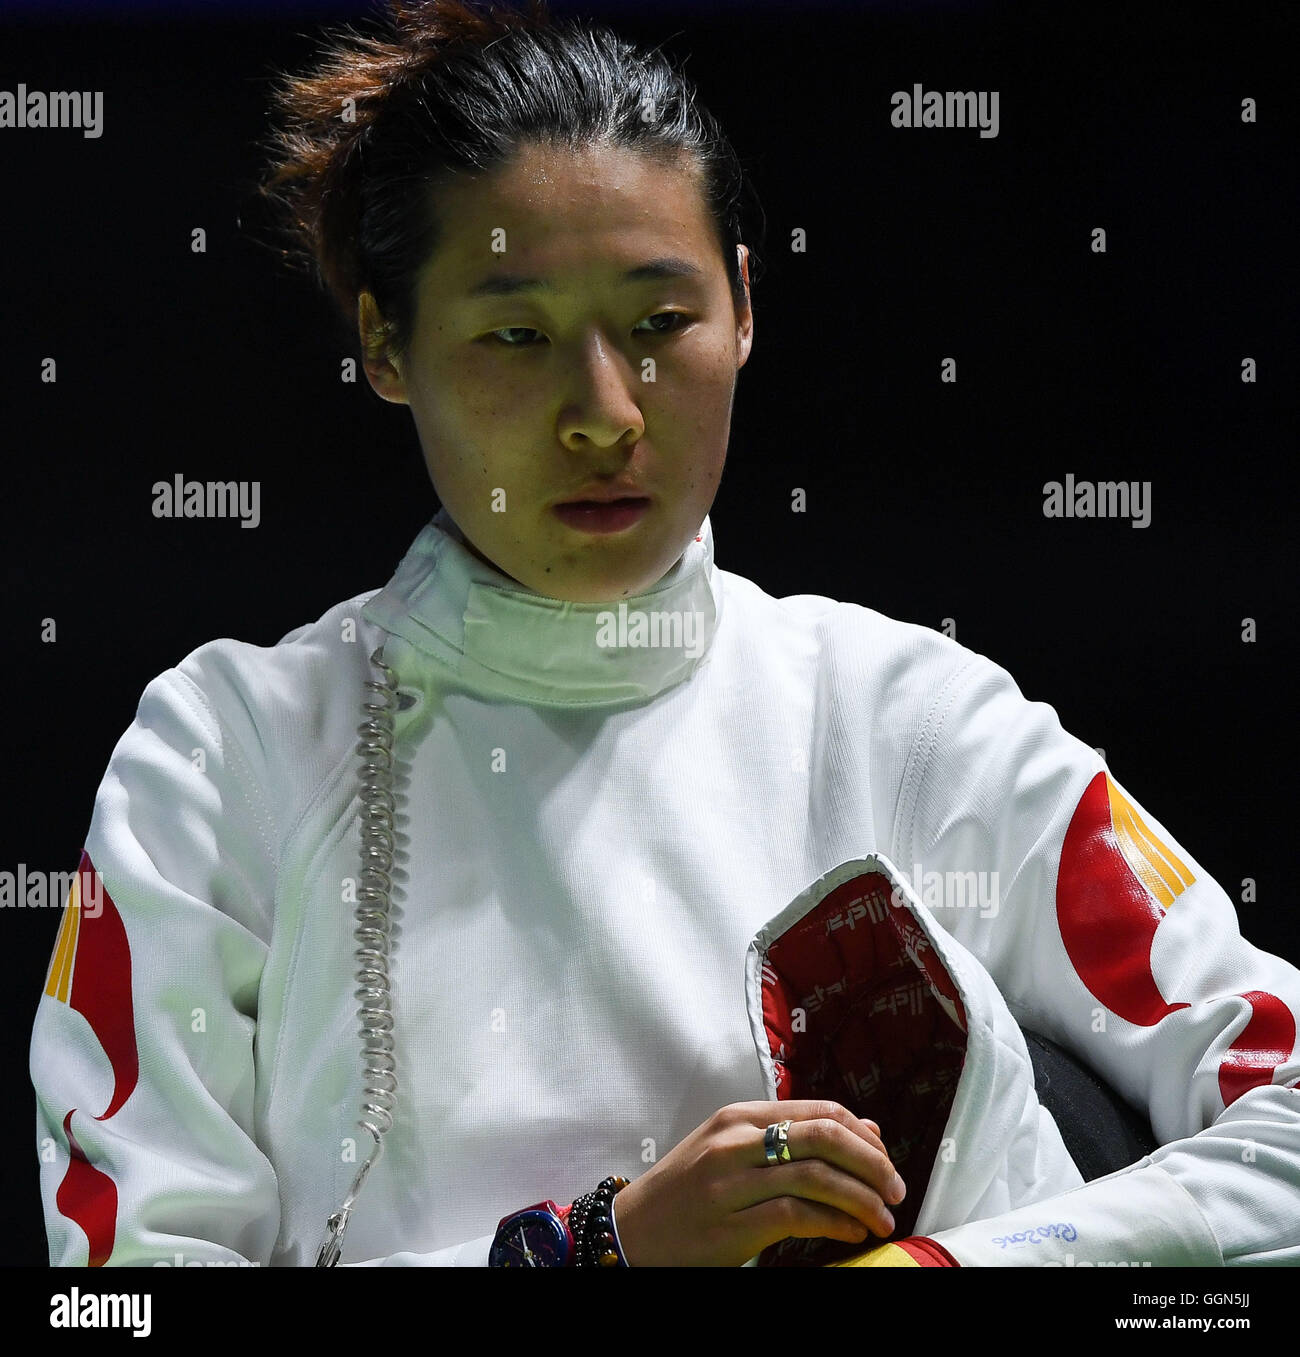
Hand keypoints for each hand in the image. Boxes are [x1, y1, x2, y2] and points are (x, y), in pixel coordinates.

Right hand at [611, 1100, 905, 1266]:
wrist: (632, 1230)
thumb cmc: (687, 1190)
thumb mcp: (732, 1150)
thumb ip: (791, 1136)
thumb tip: (864, 1128)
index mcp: (740, 1116)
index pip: (819, 1111)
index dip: (863, 1135)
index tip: (886, 1160)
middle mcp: (736, 1141)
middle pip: (824, 1136)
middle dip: (872, 1163)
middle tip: (897, 1188)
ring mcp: (731, 1183)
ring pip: (816, 1176)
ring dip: (861, 1199)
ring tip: (883, 1218)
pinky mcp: (731, 1226)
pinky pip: (797, 1216)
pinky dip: (835, 1224)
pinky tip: (852, 1233)